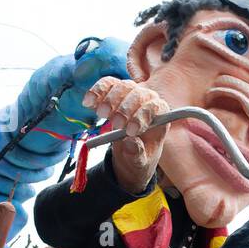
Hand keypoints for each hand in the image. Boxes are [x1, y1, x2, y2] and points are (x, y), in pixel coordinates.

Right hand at [83, 77, 170, 193]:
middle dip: (126, 108)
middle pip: (139, 94)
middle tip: (116, 123)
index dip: (143, 116)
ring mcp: (132, 95)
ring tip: (101, 114)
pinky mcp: (115, 93)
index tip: (130, 131)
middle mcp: (148, 102)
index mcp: (160, 118)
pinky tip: (88, 102)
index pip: (156, 108)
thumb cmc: (138, 157)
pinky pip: (107, 85)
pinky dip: (96, 91)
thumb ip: (137, 154)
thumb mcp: (139, 162)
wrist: (127, 154)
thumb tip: (131, 143)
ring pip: (123, 86)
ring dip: (111, 99)